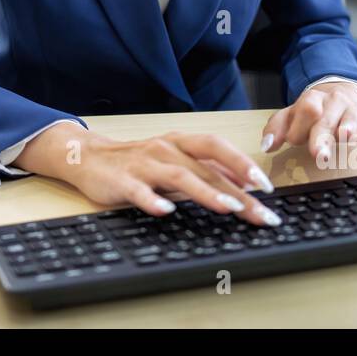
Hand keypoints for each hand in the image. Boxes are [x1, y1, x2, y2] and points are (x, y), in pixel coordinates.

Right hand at [14, 123, 282, 226]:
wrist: (88, 157)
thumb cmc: (138, 163)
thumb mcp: (174, 162)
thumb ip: (205, 171)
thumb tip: (244, 184)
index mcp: (181, 143)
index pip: (218, 149)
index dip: (243, 165)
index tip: (268, 188)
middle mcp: (166, 150)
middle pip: (207, 167)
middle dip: (237, 190)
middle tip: (261, 212)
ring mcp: (145, 164)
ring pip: (180, 177)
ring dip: (206, 192)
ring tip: (228, 208)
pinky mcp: (123, 181)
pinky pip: (139, 191)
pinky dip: (153, 200)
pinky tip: (165, 211)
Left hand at [261, 81, 356, 160]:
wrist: (339, 91)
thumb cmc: (313, 110)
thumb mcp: (291, 115)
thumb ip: (276, 129)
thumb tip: (266, 146)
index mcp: (311, 100)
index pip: (304, 112)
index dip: (299, 128)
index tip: (294, 141)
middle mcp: (332, 101)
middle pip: (325, 118)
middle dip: (321, 137)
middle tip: (319, 155)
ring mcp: (353, 109)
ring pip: (351, 117)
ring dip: (349, 127)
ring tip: (345, 136)